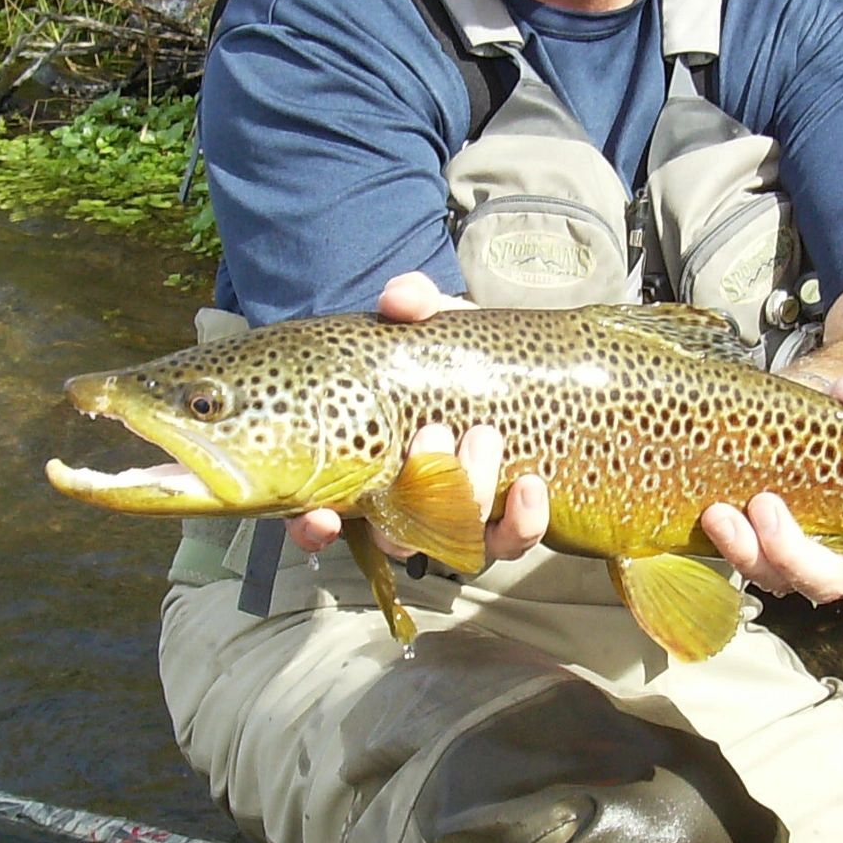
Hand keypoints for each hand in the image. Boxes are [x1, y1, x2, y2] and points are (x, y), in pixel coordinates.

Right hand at [286, 272, 551, 561]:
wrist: (510, 366)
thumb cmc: (451, 353)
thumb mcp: (431, 323)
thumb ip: (413, 303)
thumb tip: (398, 301)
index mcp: (366, 470)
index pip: (320, 521)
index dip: (313, 530)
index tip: (323, 517)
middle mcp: (407, 507)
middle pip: (398, 536)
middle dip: (415, 493)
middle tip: (432, 434)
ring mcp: (459, 518)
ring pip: (455, 541)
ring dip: (466, 497)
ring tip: (483, 439)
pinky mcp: (509, 521)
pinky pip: (513, 538)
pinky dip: (522, 519)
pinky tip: (529, 485)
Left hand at [699, 365, 842, 613]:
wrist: (804, 417)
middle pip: (830, 585)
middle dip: (800, 558)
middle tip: (768, 508)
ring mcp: (799, 562)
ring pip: (777, 579)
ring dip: (748, 552)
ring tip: (722, 513)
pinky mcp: (759, 552)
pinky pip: (744, 561)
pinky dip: (729, 541)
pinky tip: (714, 514)